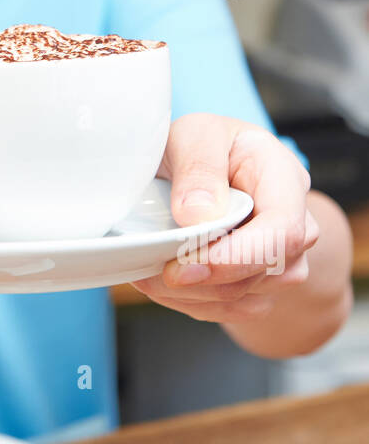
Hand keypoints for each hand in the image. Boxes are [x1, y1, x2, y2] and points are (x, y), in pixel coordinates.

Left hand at [132, 113, 318, 324]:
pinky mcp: (258, 284)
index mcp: (284, 178)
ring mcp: (282, 260)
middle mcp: (294, 223)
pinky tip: (164, 280)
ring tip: (148, 267)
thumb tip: (200, 215)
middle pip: (265, 271)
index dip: (237, 256)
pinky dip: (191, 302)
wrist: (200, 167)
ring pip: (244, 298)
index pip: (283, 231)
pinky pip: (230, 310)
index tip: (185, 264)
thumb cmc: (203, 146)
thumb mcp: (195, 133)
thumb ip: (199, 167)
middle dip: (202, 279)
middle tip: (149, 267)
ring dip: (190, 293)